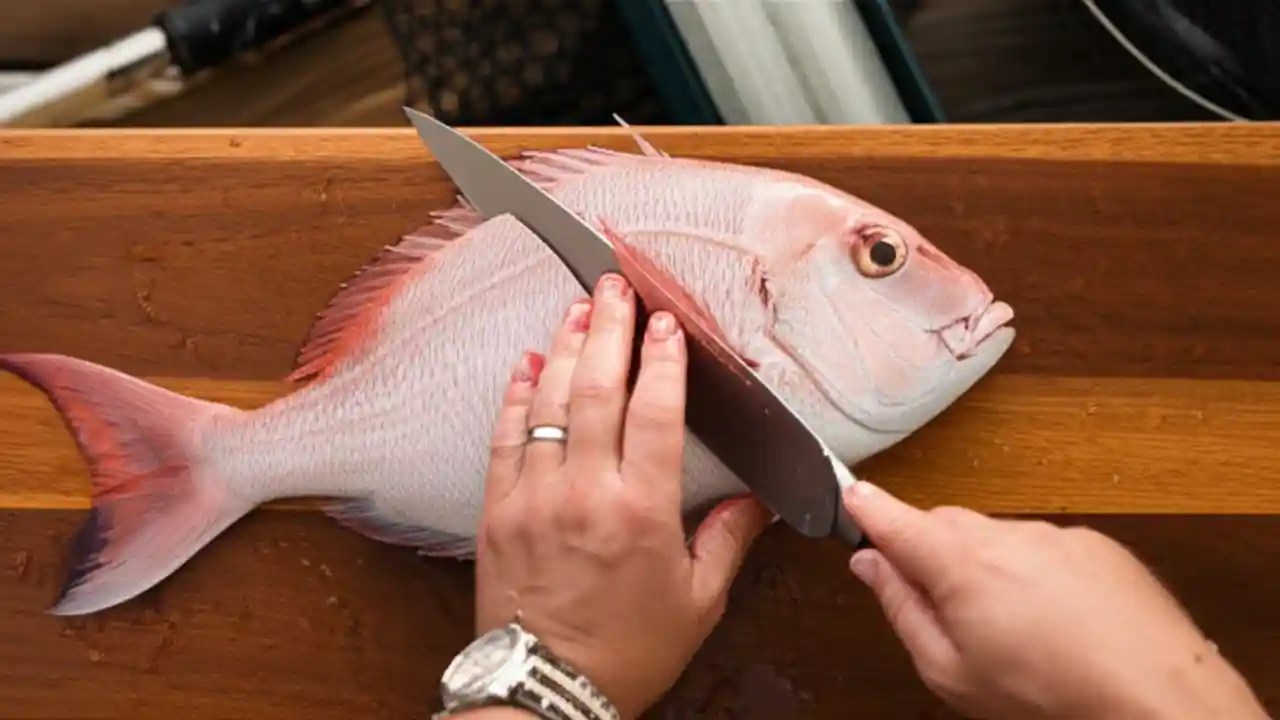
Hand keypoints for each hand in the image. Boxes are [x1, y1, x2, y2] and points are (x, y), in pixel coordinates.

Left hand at [470, 273, 772, 718]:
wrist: (547, 691)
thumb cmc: (626, 651)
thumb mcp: (698, 602)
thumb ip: (727, 541)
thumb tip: (756, 501)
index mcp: (641, 511)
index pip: (654, 412)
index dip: (663, 359)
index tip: (667, 323)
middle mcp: (585, 492)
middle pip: (598, 390)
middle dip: (610, 328)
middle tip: (616, 286)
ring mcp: (535, 496)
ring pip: (549, 403)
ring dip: (567, 348)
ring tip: (578, 307)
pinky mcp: (498, 510)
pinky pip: (505, 437)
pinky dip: (516, 396)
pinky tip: (529, 363)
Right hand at [842, 481, 1268, 719]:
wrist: (1157, 696)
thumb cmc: (1052, 694)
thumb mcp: (950, 671)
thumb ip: (901, 610)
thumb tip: (870, 566)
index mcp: (959, 563)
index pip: (893, 518)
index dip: (864, 506)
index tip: (849, 497)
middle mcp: (1006, 534)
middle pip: (944, 525)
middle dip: (930, 553)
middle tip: (939, 607)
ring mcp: (1055, 535)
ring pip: (996, 537)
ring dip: (988, 568)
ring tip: (1013, 630)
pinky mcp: (1096, 545)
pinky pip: (1044, 547)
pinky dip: (1036, 574)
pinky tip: (1055, 623)